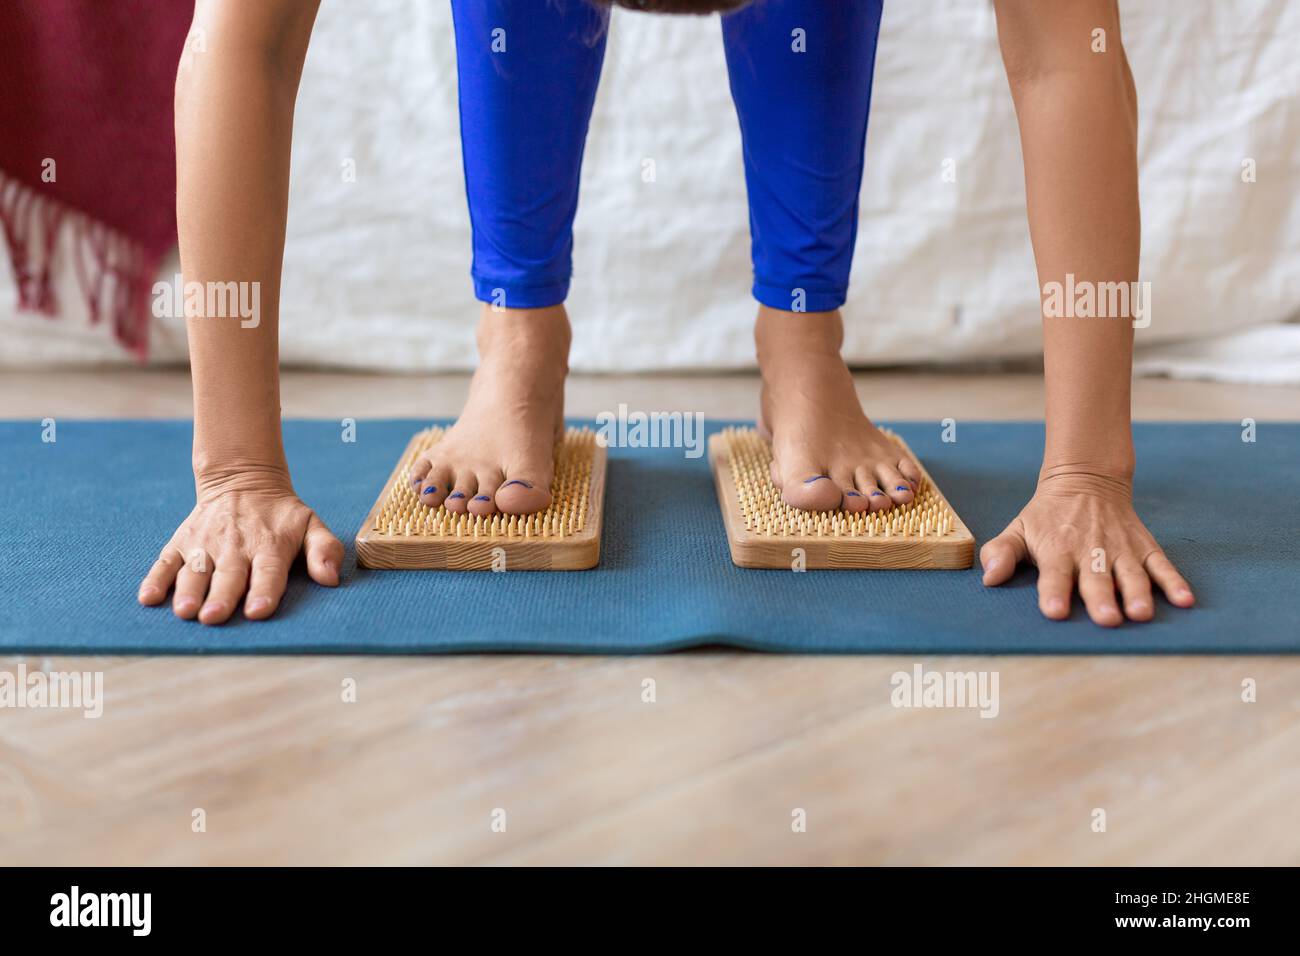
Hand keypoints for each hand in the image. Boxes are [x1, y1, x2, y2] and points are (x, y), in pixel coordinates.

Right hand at [138, 472, 342, 624]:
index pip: (268, 571)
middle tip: (213, 617)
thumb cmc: (282, 516)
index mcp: (269, 545)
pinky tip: (148, 598)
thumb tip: (331, 578)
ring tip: (185, 611)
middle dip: (221, 597)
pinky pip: (166, 561)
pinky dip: (156, 579)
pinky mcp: (182, 543)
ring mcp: (205, 545)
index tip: (257, 610)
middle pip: (228, 576)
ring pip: (195, 571)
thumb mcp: (311, 525)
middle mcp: (235, 546)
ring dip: (188, 591)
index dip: (264, 591)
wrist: (242, 481)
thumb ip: (324, 550)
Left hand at [979, 472, 1194, 626]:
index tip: (1055, 611)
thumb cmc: (1047, 516)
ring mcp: (1121, 550)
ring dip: (1137, 594)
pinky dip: (1174, 582)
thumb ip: (1001, 553)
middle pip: (1096, 579)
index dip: (1053, 592)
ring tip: (1141, 614)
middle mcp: (1090, 552)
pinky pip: (1162, 565)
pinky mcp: (1144, 547)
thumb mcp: (1019, 529)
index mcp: (1057, 551)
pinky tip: (1185, 601)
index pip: (1054, 575)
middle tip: (1107, 619)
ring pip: (1131, 574)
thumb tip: (988, 578)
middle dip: (1101, 599)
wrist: (1086, 480)